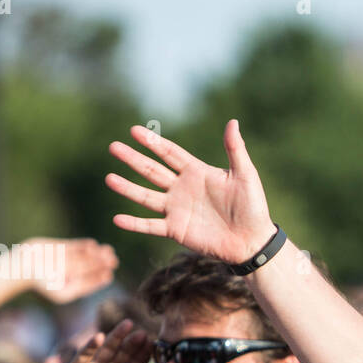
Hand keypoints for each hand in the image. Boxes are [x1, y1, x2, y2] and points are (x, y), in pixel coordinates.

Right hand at [0, 237, 117, 301]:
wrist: (20, 267)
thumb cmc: (40, 283)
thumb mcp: (62, 290)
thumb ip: (81, 287)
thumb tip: (100, 282)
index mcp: (71, 284)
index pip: (89, 282)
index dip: (100, 278)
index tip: (109, 275)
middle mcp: (70, 272)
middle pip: (90, 267)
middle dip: (102, 263)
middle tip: (114, 260)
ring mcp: (65, 259)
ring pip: (85, 256)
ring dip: (96, 253)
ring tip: (107, 251)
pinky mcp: (60, 247)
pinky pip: (75, 246)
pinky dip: (83, 245)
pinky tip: (93, 244)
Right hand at [36, 319, 150, 362]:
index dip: (145, 354)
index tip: (154, 344)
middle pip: (125, 353)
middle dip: (133, 343)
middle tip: (142, 334)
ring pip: (107, 349)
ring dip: (116, 337)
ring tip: (126, 325)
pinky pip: (84, 355)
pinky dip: (91, 346)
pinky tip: (99, 337)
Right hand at [106, 120, 276, 264]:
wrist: (252, 240)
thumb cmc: (253, 207)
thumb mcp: (245, 175)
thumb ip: (235, 149)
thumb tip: (232, 122)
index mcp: (197, 172)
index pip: (169, 153)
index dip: (152, 142)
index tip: (134, 131)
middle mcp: (182, 189)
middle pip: (152, 171)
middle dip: (133, 159)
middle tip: (114, 147)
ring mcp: (177, 210)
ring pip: (146, 196)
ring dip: (127, 188)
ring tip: (109, 178)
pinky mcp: (176, 230)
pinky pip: (151, 226)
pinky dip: (134, 223)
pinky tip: (117, 218)